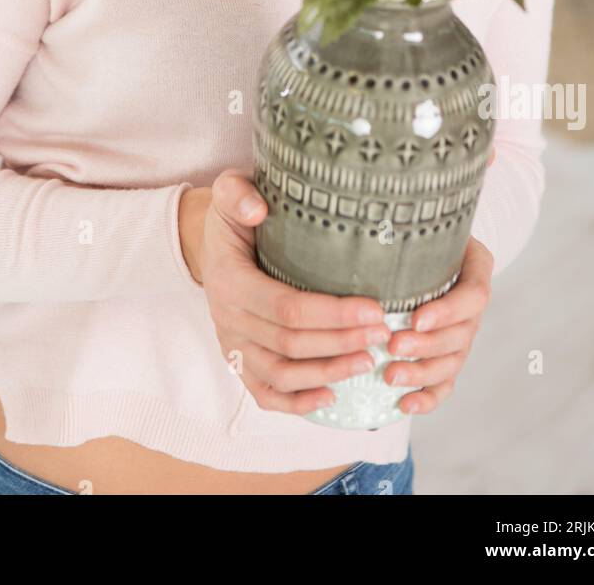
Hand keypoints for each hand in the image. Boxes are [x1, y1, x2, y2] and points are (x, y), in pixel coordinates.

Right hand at [185, 170, 394, 416]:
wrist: (210, 243)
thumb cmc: (233, 215)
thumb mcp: (229, 191)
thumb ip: (238, 194)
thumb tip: (258, 210)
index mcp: (229, 280)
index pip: (286, 308)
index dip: (333, 314)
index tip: (375, 309)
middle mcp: (228, 318)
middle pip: (290, 344)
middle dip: (342, 342)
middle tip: (384, 334)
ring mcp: (232, 344)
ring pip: (281, 374)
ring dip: (328, 373)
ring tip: (368, 362)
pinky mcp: (239, 361)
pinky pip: (264, 393)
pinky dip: (297, 403)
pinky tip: (332, 397)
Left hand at [382, 231, 493, 413]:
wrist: (412, 243)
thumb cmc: (409, 228)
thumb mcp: (414, 222)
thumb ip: (405, 228)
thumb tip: (374, 230)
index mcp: (476, 266)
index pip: (474, 295)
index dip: (447, 312)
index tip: (416, 319)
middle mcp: (473, 304)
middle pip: (463, 333)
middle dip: (427, 345)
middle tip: (393, 346)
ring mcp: (463, 332)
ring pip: (452, 362)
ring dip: (422, 373)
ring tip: (391, 376)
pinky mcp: (448, 356)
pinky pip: (446, 382)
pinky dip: (427, 397)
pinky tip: (404, 404)